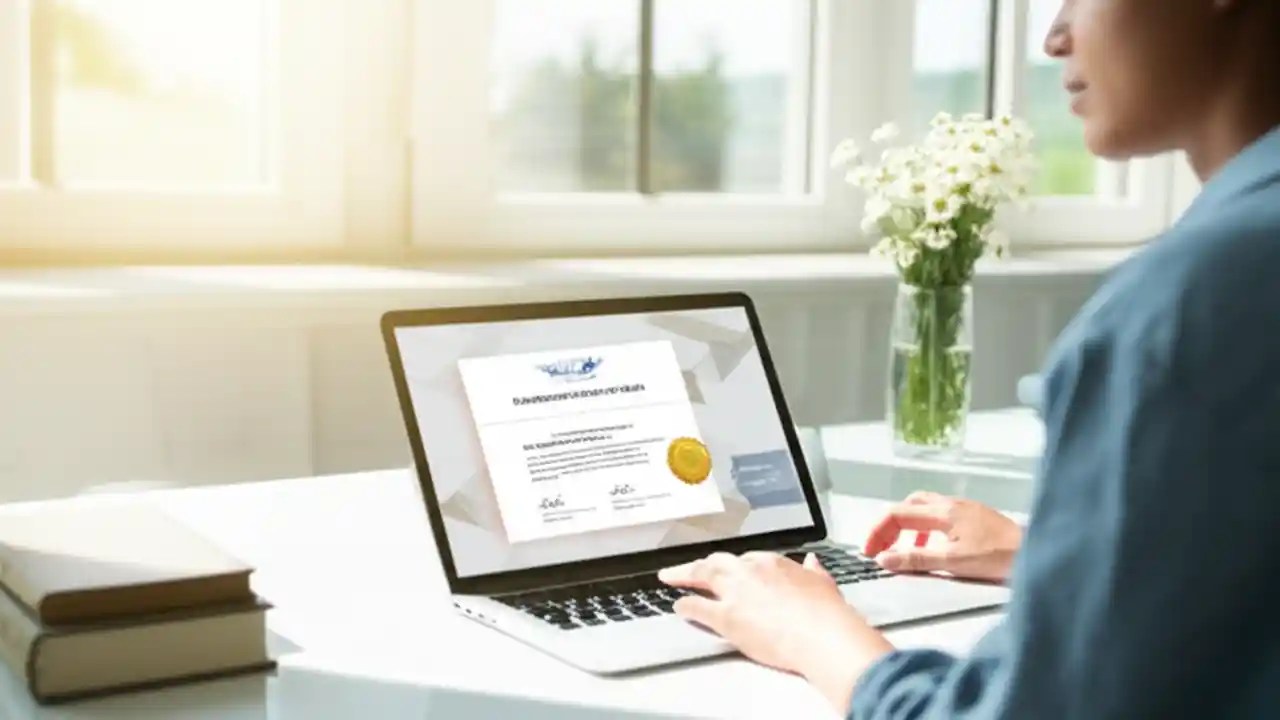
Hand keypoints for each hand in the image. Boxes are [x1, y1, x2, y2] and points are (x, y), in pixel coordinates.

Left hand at [659, 552, 892, 713]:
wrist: (821, 634)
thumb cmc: (826, 614)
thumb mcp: (823, 583)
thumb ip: (813, 571)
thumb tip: (812, 563)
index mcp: (772, 562)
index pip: (746, 560)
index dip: (736, 567)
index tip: (731, 571)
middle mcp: (749, 572)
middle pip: (718, 562)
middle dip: (703, 564)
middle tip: (691, 568)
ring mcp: (735, 593)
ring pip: (701, 576)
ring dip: (683, 575)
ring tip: (671, 577)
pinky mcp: (726, 617)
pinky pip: (697, 606)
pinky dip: (685, 605)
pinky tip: (679, 606)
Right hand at [864, 491, 1022, 581]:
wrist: (1038, 552)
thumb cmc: (1000, 556)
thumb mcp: (952, 561)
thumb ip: (916, 559)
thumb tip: (884, 558)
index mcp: (942, 511)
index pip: (897, 514)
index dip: (877, 532)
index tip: (869, 552)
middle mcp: (951, 504)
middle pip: (908, 505)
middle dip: (889, 525)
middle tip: (882, 548)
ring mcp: (965, 509)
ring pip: (925, 509)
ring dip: (908, 527)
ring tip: (905, 550)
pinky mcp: (975, 518)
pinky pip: (941, 517)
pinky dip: (927, 530)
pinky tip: (934, 549)